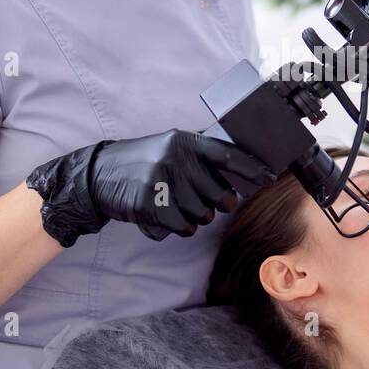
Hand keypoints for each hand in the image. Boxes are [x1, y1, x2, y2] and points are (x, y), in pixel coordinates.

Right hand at [27, 129, 278, 245]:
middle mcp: (175, 157)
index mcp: (184, 141)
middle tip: (209, 202)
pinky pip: (182, 226)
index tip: (269, 177)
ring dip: (195, 217)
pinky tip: (166, 218)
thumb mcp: (170, 149)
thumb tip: (238, 177)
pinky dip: (180, 227)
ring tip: (177, 206)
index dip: (251, 168)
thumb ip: (200, 158)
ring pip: (201, 213)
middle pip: (217, 193)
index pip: (227, 155)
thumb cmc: (142, 163)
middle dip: (218, 203)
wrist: (98, 174)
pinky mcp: (148, 202)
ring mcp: (161, 179)